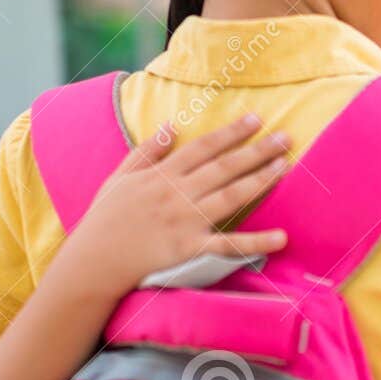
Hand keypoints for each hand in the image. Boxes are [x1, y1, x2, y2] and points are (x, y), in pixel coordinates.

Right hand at [68, 114, 290, 291]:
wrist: (94, 260)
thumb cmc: (105, 219)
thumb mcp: (120, 177)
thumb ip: (147, 151)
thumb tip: (170, 126)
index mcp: (162, 175)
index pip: (203, 147)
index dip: (231, 132)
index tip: (255, 119)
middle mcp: (178, 194)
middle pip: (224, 167)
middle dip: (256, 150)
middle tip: (286, 136)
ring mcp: (186, 221)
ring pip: (230, 196)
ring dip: (260, 180)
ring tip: (285, 166)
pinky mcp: (190, 249)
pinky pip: (228, 245)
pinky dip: (255, 242)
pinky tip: (280, 238)